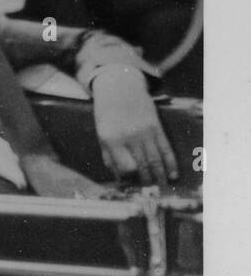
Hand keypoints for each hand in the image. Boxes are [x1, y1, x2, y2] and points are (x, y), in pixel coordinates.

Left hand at [91, 66, 177, 184]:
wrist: (119, 87)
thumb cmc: (107, 112)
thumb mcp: (101, 132)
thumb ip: (108, 154)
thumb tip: (117, 176)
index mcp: (111, 139)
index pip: (125, 168)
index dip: (129, 178)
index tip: (131, 182)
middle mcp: (129, 137)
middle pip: (142, 166)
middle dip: (147, 180)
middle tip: (149, 189)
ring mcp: (144, 131)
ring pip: (155, 160)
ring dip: (160, 175)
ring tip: (162, 186)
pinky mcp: (156, 126)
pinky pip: (165, 149)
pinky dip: (171, 163)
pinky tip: (173, 174)